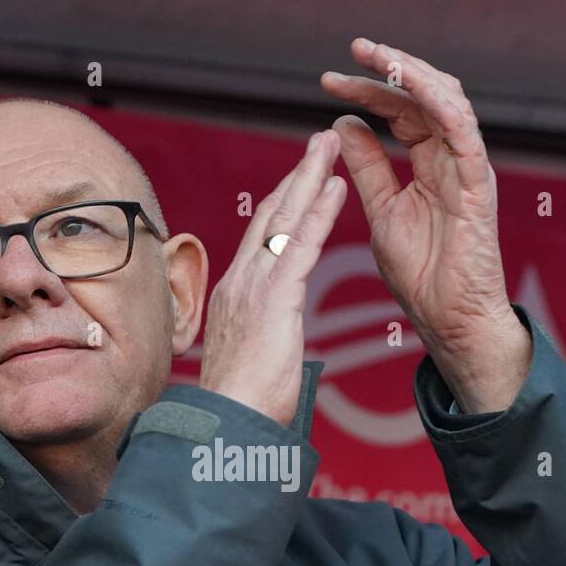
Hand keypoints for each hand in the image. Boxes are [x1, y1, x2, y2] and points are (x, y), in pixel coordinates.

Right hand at [200, 130, 346, 426]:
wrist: (229, 423)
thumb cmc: (243, 405)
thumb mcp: (251, 360)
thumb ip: (263, 337)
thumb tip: (273, 341)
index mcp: (235, 296)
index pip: (260, 239)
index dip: (281, 205)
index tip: (299, 180)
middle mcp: (239, 282)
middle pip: (270, 216)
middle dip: (295, 176)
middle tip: (319, 141)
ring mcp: (253, 287)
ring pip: (284, 219)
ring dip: (309, 176)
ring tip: (329, 144)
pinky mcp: (273, 298)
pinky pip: (301, 245)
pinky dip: (319, 211)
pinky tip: (335, 185)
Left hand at [321, 37, 529, 410]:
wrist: (448, 320)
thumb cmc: (421, 275)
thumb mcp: (382, 211)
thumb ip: (368, 168)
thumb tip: (343, 125)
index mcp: (429, 164)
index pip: (400, 111)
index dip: (367, 92)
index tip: (328, 82)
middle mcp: (452, 159)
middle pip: (424, 96)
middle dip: (388, 70)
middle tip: (353, 51)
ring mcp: (467, 168)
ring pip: (447, 100)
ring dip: (411, 73)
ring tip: (377, 56)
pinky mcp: (477, 185)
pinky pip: (463, 131)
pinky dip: (438, 102)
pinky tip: (410, 85)